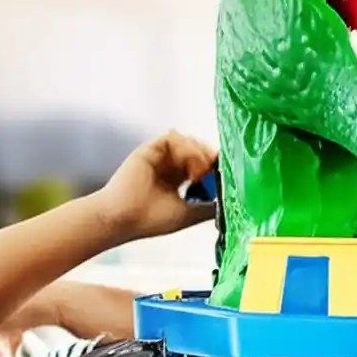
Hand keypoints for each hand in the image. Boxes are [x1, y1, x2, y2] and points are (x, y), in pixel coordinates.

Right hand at [94, 130, 217, 239]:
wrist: (124, 218)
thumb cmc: (152, 220)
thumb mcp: (190, 214)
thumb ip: (210, 206)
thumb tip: (232, 203)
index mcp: (177, 181)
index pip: (202, 165)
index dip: (215, 166)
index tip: (227, 173)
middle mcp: (168, 166)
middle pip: (197, 149)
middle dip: (210, 157)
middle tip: (216, 171)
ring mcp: (159, 157)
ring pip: (188, 141)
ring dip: (199, 154)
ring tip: (199, 175)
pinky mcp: (150, 149)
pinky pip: (173, 136)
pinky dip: (186, 148)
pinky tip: (188, 168)